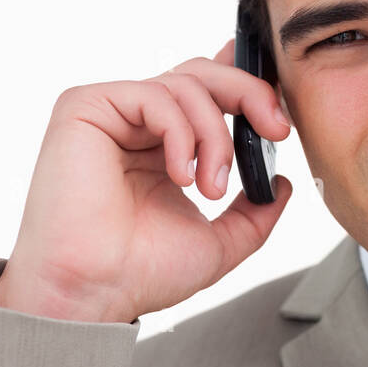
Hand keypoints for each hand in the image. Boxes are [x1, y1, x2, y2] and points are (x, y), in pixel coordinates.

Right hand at [0, 39, 292, 322]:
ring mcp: (112, 113)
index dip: (246, 83)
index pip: (208, 91)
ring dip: (215, 135)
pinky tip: (180, 176)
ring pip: (187, 84)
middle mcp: (138, 123)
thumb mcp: (221, 241)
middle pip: (204, 74)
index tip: (280, 115)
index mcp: (165, 145)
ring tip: (211, 187)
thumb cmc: (141, 272)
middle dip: (250, 94)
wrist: (94, 292)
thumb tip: (283, 182)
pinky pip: (154, 94)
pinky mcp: (85, 107)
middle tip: (276, 130)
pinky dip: (182, 132)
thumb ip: (255, 212)